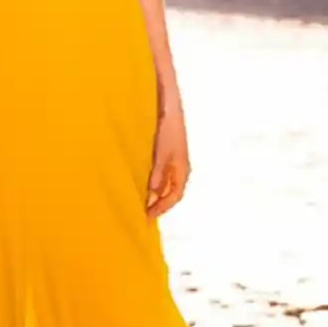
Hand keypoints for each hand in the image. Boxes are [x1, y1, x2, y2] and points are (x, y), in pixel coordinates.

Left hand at [147, 101, 190, 219]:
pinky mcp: (169, 153)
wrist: (170, 109)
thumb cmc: (168, 130)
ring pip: (169, 184)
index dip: (162, 208)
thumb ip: (157, 176)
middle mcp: (181, 168)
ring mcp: (176, 161)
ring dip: (158, 194)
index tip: (148, 216)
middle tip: (146, 213)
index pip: (174, 196)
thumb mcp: (160, 156)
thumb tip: (153, 196)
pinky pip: (165, 175)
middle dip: (161, 204)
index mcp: (182, 170)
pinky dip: (157, 183)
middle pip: (173, 192)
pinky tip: (147, 183)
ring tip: (145, 202)